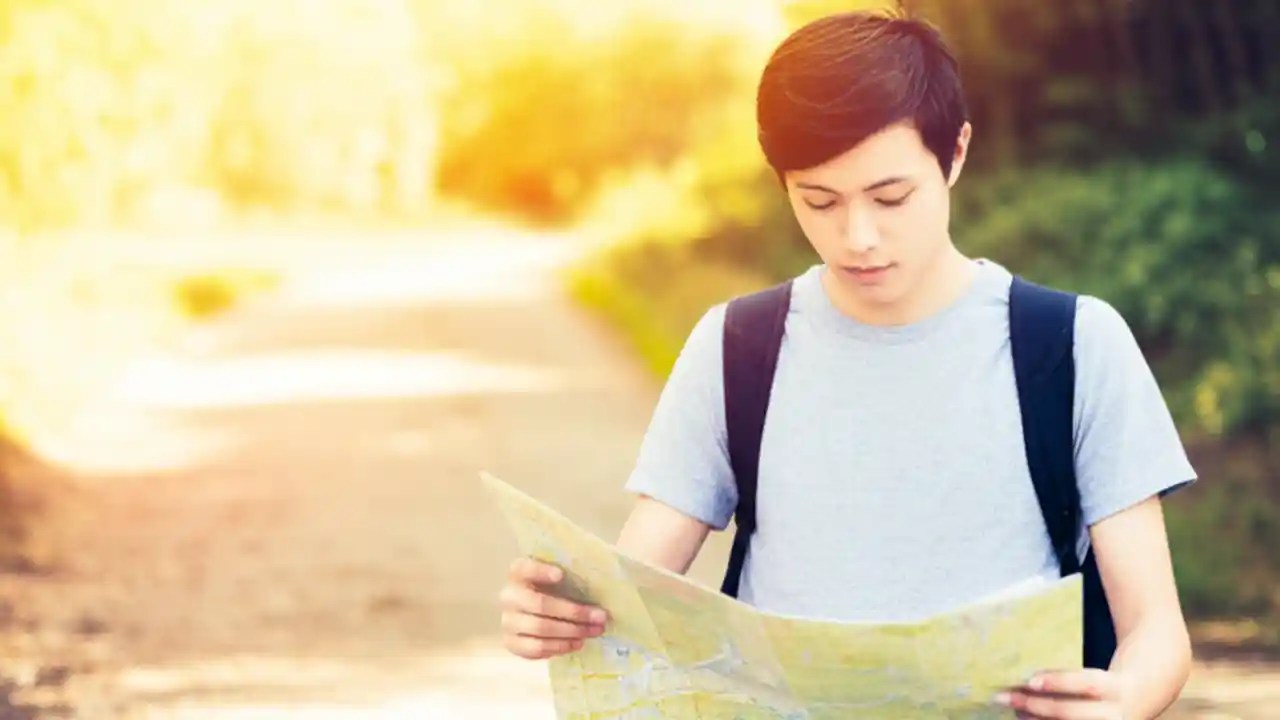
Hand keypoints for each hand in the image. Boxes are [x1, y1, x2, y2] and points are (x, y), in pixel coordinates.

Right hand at [498, 557, 608, 659]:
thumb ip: (571, 575)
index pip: (524, 568)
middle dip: (574, 612)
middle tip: (600, 617)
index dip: (541, 571)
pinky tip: (577, 643)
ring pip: (540, 628)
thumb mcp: (559, 578)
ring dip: (571, 632)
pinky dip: (559, 647)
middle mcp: (508, 596)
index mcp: (518, 573)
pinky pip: (535, 648)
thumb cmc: (552, 591)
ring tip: (593, 631)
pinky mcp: (511, 643)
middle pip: (540, 604)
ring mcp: (507, 621)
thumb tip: (605, 578)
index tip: (561, 575)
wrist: (530, 615)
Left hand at [995, 669, 1127, 718]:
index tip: (1029, 680)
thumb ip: (1064, 676)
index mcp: (1116, 689)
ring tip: (1013, 709)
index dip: (1058, 682)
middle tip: (1006, 697)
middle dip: (1035, 705)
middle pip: (1070, 713)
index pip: (1086, 685)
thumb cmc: (1104, 684)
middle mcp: (1115, 715)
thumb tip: (1024, 677)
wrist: (1138, 702)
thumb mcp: (1094, 674)